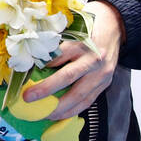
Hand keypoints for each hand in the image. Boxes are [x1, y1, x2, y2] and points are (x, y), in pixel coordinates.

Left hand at [24, 0, 125, 119]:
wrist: (116, 26)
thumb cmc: (88, 25)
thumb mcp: (71, 27)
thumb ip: (55, 42)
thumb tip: (31, 58)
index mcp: (81, 42)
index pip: (58, 56)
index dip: (41, 66)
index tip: (24, 74)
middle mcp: (93, 59)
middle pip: (68, 77)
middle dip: (46, 90)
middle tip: (28, 98)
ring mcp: (101, 73)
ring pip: (80, 94)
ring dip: (60, 107)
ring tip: (43, 114)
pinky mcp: (105, 83)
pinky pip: (89, 100)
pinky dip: (74, 110)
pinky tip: (60, 115)